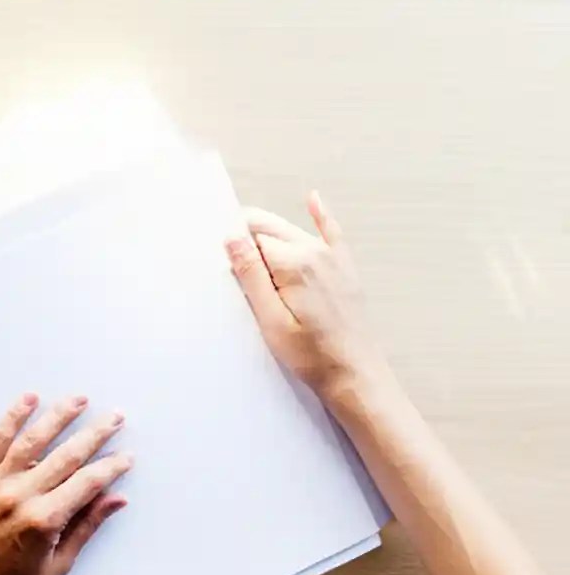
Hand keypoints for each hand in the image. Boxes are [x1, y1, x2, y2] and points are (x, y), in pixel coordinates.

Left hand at [0, 394, 132, 574]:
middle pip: (66, 455)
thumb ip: (86, 527)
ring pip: (31, 440)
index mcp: (44, 520)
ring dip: (58, 416)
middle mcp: (20, 497)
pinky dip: (11, 419)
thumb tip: (116, 499)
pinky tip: (27, 400)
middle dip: (95, 434)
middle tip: (115, 417)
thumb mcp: (57, 566)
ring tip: (78, 399)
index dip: (111, 467)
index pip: (88, 482)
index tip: (126, 456)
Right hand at [225, 191, 390, 398]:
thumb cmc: (311, 355)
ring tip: (245, 238)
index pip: (252, 238)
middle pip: (270, 228)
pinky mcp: (344, 269)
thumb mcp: (271, 320)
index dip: (233, 248)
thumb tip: (233, 237)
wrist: (355, 375)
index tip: (219, 259)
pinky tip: (313, 199)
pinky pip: (331, 232)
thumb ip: (252, 275)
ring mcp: (333, 258)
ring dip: (268, 230)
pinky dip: (320, 215)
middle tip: (225, 251)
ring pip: (292, 230)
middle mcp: (315, 252)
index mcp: (295, 263)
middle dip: (245, 233)